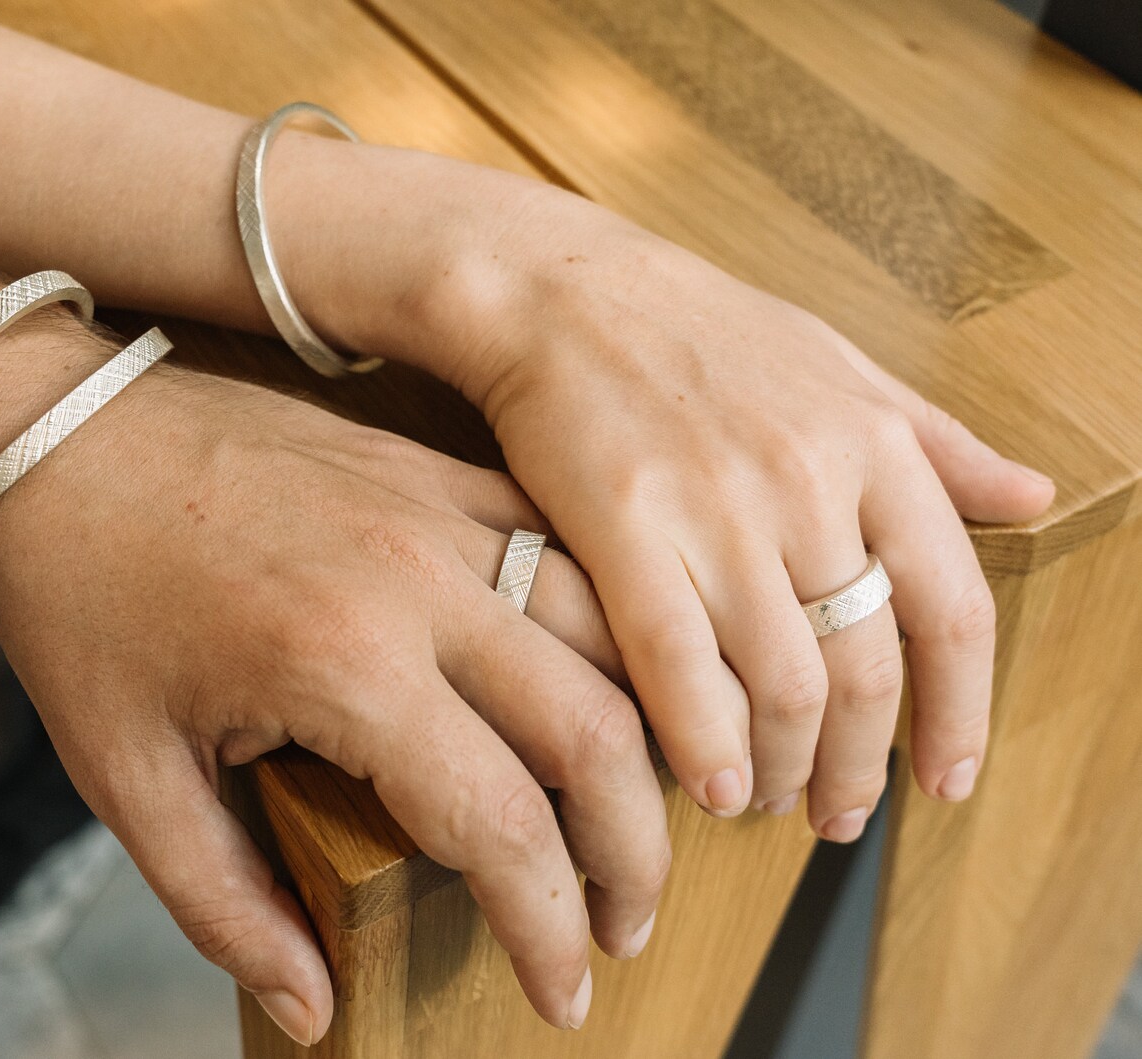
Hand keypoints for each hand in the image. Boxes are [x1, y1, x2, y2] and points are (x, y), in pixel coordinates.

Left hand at [0, 368, 667, 1042]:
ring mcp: (435, 510)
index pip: (503, 827)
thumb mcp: (125, 779)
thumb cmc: (78, 601)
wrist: (47, 435)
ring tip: (631, 815)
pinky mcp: (432, 467)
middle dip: (629, 854)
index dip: (548, 931)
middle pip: (598, 733)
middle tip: (619, 925)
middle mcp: (418, 582)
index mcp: (342, 667)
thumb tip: (312, 1007)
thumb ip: (225, 909)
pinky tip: (604, 679)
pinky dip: (608, 621)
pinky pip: (563, 542)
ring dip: (646, 734)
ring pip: (610, 629)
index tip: (561, 993)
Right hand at [409, 185, 1054, 839]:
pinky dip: (701, 741)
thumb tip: (1032, 495)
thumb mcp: (842, 365)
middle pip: (866, 670)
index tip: (947, 780)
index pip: (951, 612)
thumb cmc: (700, 331)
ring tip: (767, 800)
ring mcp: (717, 507)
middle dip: (860, 766)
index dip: (960, 715)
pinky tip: (709, 785)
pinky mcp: (624, 525)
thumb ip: (938, 441)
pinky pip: (678, 663)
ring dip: (784, 768)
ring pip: (780, 683)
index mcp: (873, 446)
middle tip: (839, 813)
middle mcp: (810, 482)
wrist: (565, 291)